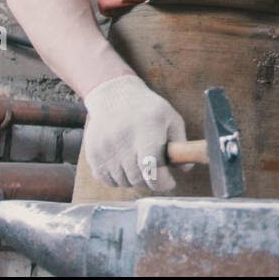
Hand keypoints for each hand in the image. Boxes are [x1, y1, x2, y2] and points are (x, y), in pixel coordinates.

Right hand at [82, 75, 187, 190]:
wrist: (113, 96)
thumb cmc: (147, 109)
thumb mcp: (170, 118)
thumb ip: (180, 143)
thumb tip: (185, 168)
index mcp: (146, 130)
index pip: (152, 168)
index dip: (163, 182)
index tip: (170, 183)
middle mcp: (123, 140)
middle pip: (138, 179)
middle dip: (151, 182)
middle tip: (156, 173)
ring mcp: (105, 148)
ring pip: (123, 182)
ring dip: (135, 180)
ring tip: (140, 164)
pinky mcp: (93, 154)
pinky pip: (107, 180)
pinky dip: (119, 179)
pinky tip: (126, 164)